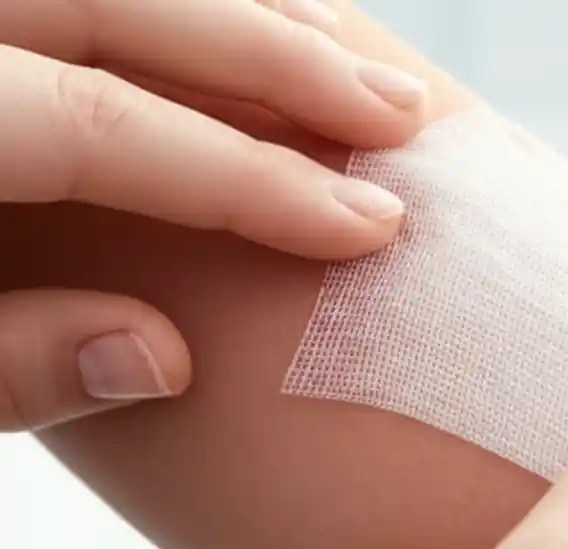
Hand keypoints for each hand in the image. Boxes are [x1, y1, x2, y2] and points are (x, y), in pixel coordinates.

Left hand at [0, 0, 426, 429]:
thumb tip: (162, 362)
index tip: (369, 226)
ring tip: (361, 71)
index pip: (100, 125)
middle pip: (126, 8)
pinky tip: (271, 33)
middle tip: (401, 117)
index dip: (244, 177)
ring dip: (257, 18)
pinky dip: (197, 10)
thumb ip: (10, 366)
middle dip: (280, 64)